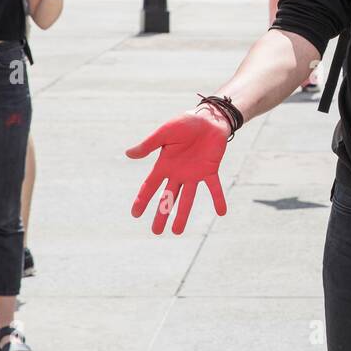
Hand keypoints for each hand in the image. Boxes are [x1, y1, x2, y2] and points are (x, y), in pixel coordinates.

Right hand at [126, 108, 229, 233]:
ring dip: (182, 214)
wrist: (209, 118)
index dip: (142, 199)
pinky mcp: (210, 170)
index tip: (135, 214)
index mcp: (164, 164)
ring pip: (187, 198)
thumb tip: (128, 154)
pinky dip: (218, 199)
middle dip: (161, 214)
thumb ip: (149, 145)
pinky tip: (221, 212)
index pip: (150, 186)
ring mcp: (194, 173)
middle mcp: (178, 173)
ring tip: (177, 232)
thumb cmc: (185, 123)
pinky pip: (214, 188)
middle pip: (167, 198)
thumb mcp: (164, 132)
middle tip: (156, 232)